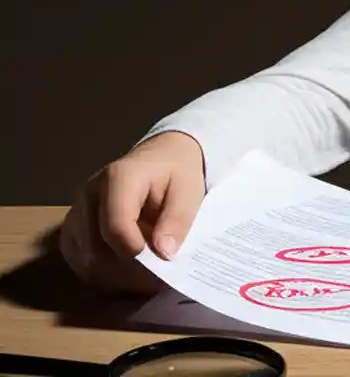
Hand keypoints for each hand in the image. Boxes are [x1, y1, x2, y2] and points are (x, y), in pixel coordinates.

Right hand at [57, 131, 206, 295]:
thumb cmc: (176, 172)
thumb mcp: (189, 190)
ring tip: (146, 278)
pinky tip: (127, 275)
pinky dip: (101, 274)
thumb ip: (178, 219)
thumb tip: (164, 253)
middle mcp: (88, 194)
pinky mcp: (73, 227)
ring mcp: (76, 211)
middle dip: (128, 271)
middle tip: (158, 280)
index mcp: (118, 178)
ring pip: (83, 260)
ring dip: (115, 277)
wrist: (160, 157)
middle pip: (95, 248)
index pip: (114, 224)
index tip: (160, 262)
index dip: (135, 251)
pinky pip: (78, 261)